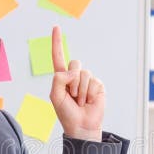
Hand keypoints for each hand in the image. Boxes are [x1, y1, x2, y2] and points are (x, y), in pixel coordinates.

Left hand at [49, 25, 103, 140]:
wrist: (81, 126)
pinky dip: (88, 93)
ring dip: (79, 90)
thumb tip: (74, 71)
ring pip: (83, 73)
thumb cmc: (66, 113)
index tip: (56, 27)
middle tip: (71, 96)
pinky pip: (93, 82)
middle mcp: (75, 76)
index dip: (57, 42)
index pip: (58, 56)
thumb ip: (59, 79)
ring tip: (79, 101)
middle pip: (74, 63)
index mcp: (62, 77)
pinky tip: (88, 102)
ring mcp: (87, 80)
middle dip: (72, 81)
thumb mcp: (55, 95)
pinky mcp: (98, 86)